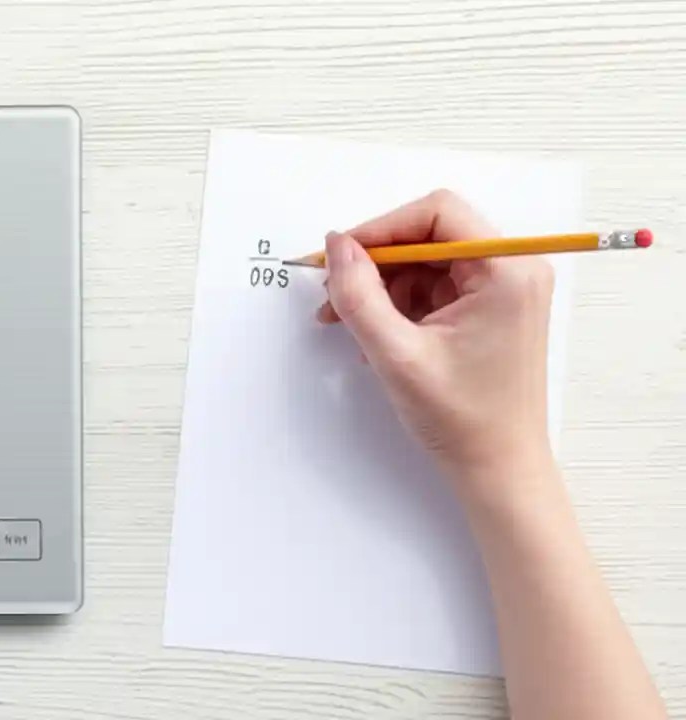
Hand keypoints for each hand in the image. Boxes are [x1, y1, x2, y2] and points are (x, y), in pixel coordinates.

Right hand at [318, 189, 559, 506]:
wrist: (498, 469)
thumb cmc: (465, 420)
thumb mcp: (397, 354)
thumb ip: (358, 295)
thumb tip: (336, 246)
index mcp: (508, 271)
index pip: (437, 213)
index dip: (382, 228)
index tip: (343, 256)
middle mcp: (513, 270)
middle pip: (429, 234)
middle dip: (377, 262)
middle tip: (336, 291)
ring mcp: (502, 290)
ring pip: (425, 261)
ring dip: (382, 287)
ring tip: (352, 324)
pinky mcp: (487, 309)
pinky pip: (433, 287)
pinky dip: (398, 305)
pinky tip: (377, 336)